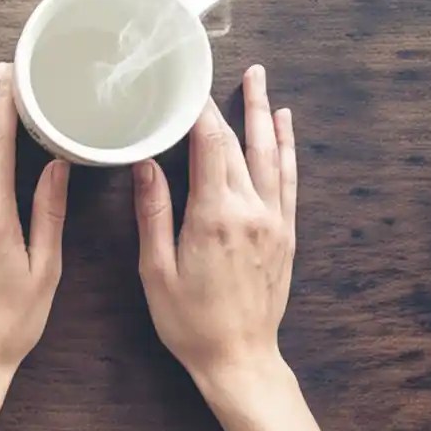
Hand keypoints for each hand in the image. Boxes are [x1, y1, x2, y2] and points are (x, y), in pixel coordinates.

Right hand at [134, 65, 296, 408]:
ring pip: (269, 154)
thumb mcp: (156, 269)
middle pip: (236, 144)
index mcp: (213, 216)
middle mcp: (250, 210)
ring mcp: (273, 220)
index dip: (197, 112)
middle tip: (210, 73)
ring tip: (258, 79)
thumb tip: (144, 164)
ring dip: (263, 114)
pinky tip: (281, 126)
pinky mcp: (285, 232)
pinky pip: (286, 178)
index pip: (208, 146)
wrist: (238, 357)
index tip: (184, 86)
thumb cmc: (189, 321)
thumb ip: (153, 211)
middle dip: (223, 106)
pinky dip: (284, 148)